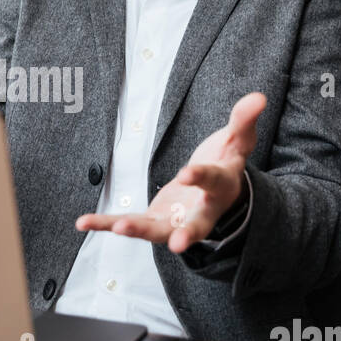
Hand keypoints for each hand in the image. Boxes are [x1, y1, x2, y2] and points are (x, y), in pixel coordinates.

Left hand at [75, 92, 265, 253]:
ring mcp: (177, 221)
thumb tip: (258, 97)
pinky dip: (106, 224)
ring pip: (158, 231)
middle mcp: (201, 211)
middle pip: (196, 225)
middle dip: (186, 234)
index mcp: (222, 186)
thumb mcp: (238, 140)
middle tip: (176, 244)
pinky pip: (128, 225)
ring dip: (138, 229)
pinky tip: (82, 222)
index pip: (212, 181)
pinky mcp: (155, 223)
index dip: (200, 177)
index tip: (186, 173)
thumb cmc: (227, 162)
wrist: (220, 195)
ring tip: (117, 227)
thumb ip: (244, 121)